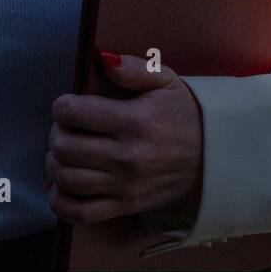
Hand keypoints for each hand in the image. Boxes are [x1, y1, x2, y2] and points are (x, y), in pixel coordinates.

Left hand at [46, 52, 203, 225]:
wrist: (215, 157)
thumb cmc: (184, 114)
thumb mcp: (165, 80)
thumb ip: (132, 68)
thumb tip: (102, 59)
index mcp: (134, 121)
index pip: (72, 112)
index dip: (62, 105)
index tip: (69, 105)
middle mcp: (127, 156)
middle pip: (64, 147)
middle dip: (57, 133)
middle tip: (66, 128)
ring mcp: (126, 186)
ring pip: (67, 179)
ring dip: (55, 164)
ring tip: (65, 152)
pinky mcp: (127, 207)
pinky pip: (81, 212)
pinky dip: (61, 201)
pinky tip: (62, 185)